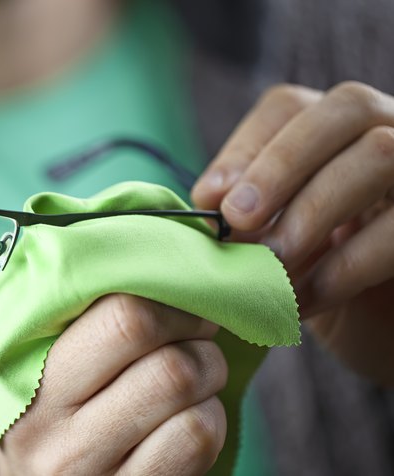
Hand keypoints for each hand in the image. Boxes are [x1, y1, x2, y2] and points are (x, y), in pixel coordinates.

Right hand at [0, 294, 226, 475]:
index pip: (124, 320)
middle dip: (200, 337)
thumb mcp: (33, 364)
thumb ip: (70, 314)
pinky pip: (196, 441)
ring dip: (208, 376)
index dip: (173, 299)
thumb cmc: (46, 413)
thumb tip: (156, 251)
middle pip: (169, 364)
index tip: (182, 294)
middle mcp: (55, 435)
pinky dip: (209, 417)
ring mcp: (93, 474)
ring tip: (192, 372)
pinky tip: (189, 415)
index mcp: (26, 381)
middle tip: (199, 328)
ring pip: (189, 402)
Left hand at [192, 82, 393, 384]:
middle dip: (281, 165)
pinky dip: (343, 266)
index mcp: (335, 130)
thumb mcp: (275, 236)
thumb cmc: (317, 274)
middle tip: (238, 221)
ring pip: (379, 155)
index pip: (290, 106)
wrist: (376, 326)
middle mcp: (388, 130)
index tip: (208, 200)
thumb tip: (209, 199)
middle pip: (345, 109)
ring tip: (270, 267)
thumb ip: (250, 210)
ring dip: (311, 213)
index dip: (245, 147)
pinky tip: (303, 299)